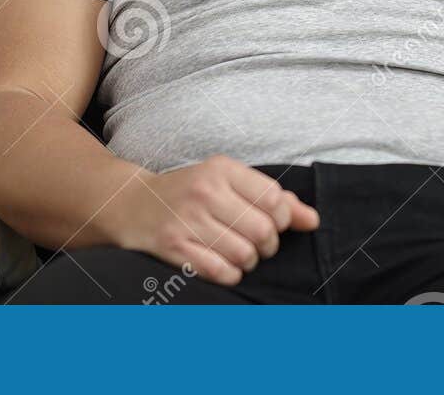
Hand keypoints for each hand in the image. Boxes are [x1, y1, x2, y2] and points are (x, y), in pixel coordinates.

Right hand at [106, 155, 319, 285]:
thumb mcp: (228, 183)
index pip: (274, 199)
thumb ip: (273, 199)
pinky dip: (231, 274)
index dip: (283, 219)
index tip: (273, 223)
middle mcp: (204, 192)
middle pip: (262, 231)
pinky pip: (221, 271)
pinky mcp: (173, 247)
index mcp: (221, 169)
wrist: (131, 204)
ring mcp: (186, 220)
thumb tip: (312, 220)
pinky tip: (224, 265)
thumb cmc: (190, 193)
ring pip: (244, 254)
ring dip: (249, 261)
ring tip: (240, 255)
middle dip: (268, 245)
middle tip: (258, 245)